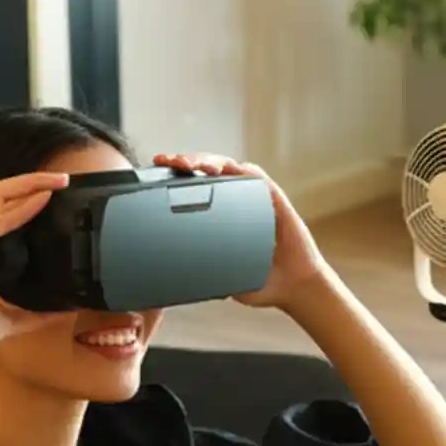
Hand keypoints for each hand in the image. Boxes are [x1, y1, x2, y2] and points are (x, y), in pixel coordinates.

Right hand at [0, 171, 70, 357]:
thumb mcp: (10, 316)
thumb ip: (36, 311)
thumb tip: (65, 310)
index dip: (20, 196)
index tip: (50, 194)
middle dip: (30, 181)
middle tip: (62, 179)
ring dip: (30, 185)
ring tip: (59, 182)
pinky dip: (23, 208)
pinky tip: (44, 200)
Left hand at [152, 153, 331, 311]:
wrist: (292, 286)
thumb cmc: (259, 282)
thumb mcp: (222, 278)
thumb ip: (203, 276)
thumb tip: (173, 282)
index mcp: (220, 215)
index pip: (192, 187)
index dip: (172, 177)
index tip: (153, 172)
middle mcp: (235, 199)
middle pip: (205, 169)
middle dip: (183, 160)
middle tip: (165, 162)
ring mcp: (253, 195)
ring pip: (225, 166)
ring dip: (204, 159)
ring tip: (187, 163)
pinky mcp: (272, 196)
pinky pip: (252, 174)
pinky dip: (235, 168)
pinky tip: (219, 168)